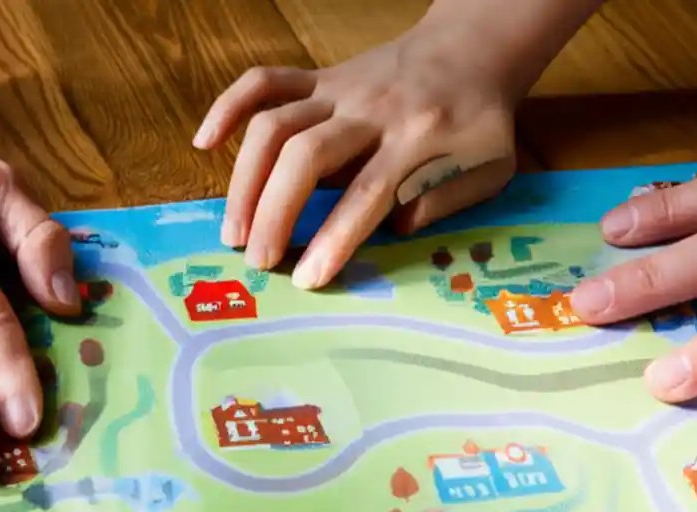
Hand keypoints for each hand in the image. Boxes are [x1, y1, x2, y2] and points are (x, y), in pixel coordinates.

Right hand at [193, 15, 519, 289]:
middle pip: (306, 156)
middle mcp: (369, 110)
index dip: (334, 237)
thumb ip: (447, 199)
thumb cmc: (481, 120)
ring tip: (234, 231)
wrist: (472, 47)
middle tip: (258, 261)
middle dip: (275, 212)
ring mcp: (337, 89)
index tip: (307, 279)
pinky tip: (204, 143)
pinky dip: (228, 107)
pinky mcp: (317, 76)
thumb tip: (393, 227)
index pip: (367, 191)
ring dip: (245, 179)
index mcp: (417, 137)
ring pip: (274, 124)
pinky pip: (263, 81)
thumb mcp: (491, 167)